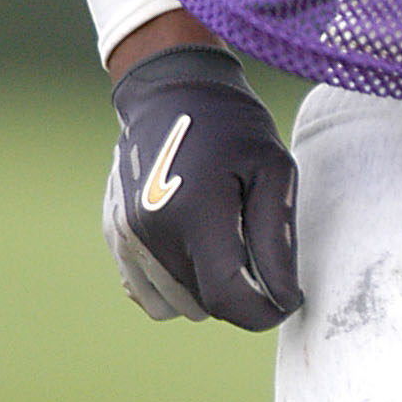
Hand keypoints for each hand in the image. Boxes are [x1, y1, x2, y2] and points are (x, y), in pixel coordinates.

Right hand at [104, 45, 303, 328]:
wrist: (172, 89)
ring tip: (224, 246)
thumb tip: (284, 299)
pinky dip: (174, 284)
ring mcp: (125, 237)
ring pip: (174, 307)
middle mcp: (150, 233)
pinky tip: (194, 246)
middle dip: (237, 296)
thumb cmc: (233, 126)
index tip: (286, 299)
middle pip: (203, 306)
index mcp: (193, 214)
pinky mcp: (115, 236)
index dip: (262, 312)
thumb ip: (277, 240)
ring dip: (204, 292)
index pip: (226, 299)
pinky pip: (147, 292)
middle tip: (257, 254)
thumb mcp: (273, 169)